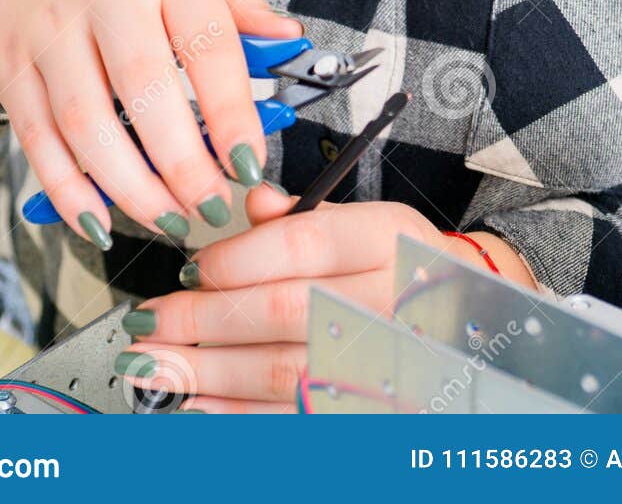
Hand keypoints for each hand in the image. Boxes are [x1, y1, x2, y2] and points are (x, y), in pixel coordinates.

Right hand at [0, 0, 302, 245]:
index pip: (208, 46)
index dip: (232, 114)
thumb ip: (239, 11)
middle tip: (209, 207)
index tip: (248, 165)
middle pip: (145, 90)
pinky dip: (68, 191)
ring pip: (87, 123)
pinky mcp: (13, 68)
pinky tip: (97, 219)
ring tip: (166, 218)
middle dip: (181, 163)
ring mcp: (51, 31)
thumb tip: (290, 41)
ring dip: (128, 186)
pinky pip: (39, 140)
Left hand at [111, 187, 536, 411]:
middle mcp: (395, 302)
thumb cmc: (398, 264)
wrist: (472, 323)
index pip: (307, 244)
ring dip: (208, 373)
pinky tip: (196, 401)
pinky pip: (293, 420)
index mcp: (391, 238)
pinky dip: (237, 415)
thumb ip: (301, 214)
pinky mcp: (372, 414)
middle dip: (204, 321)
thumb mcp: (365, 220)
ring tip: (153, 364)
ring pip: (283, 374)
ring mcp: (388, 366)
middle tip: (148, 320)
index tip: (193, 268)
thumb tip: (250, 202)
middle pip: (285, 312)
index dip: (241, 258)